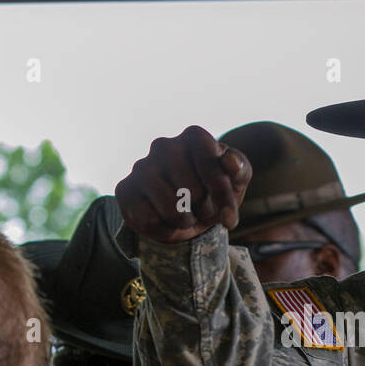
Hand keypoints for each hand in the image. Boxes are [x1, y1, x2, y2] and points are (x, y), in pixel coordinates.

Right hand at [114, 126, 251, 243]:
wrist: (184, 213)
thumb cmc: (212, 192)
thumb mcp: (236, 181)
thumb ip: (239, 169)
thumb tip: (228, 160)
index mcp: (194, 137)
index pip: (211, 165)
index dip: (222, 196)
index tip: (230, 219)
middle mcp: (164, 145)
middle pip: (192, 191)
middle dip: (204, 210)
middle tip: (203, 211)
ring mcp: (141, 166)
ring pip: (170, 208)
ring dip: (185, 221)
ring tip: (187, 216)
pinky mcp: (125, 188)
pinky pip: (148, 219)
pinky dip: (164, 229)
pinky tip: (167, 221)